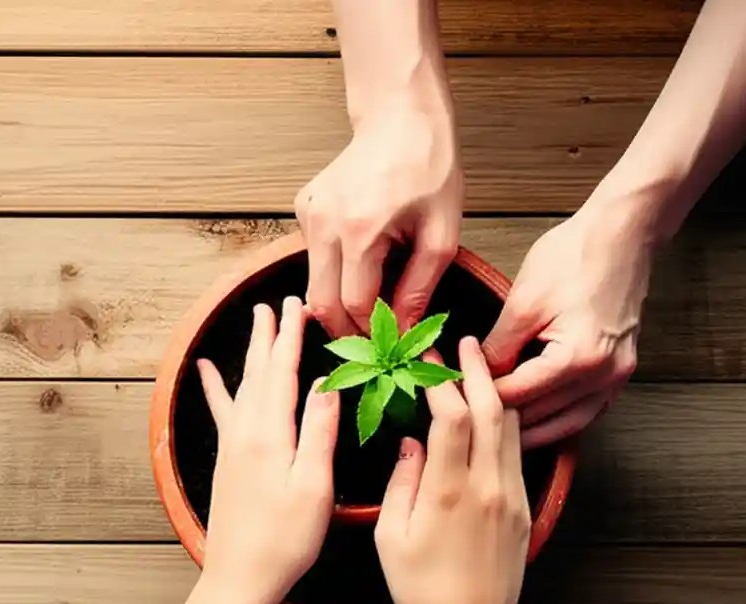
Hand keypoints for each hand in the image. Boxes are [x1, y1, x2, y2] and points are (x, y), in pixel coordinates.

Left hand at [195, 296, 340, 603]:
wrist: (238, 579)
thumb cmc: (284, 540)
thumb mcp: (314, 487)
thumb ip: (319, 432)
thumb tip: (326, 385)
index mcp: (269, 435)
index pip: (282, 372)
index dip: (291, 336)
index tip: (299, 305)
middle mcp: (244, 432)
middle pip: (258, 371)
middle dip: (270, 334)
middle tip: (279, 301)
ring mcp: (231, 445)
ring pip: (242, 384)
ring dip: (251, 352)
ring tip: (257, 322)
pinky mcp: (226, 460)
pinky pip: (221, 408)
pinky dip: (215, 385)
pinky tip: (204, 370)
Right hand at [295, 90, 463, 335]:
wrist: (401, 118)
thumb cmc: (429, 169)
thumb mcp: (441, 234)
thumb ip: (419, 288)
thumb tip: (404, 331)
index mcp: (361, 230)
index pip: (355, 305)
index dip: (374, 332)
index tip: (395, 344)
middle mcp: (324, 224)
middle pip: (322, 302)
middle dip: (347, 328)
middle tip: (375, 339)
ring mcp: (309, 214)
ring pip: (314, 282)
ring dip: (340, 299)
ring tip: (374, 298)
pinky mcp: (304, 207)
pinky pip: (314, 256)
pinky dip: (335, 268)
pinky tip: (362, 255)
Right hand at [375, 338, 528, 603]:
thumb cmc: (422, 590)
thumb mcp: (392, 537)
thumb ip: (402, 482)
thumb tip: (411, 442)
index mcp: (448, 490)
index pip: (451, 414)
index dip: (440, 380)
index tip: (426, 360)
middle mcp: (487, 486)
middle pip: (490, 409)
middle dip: (478, 370)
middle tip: (466, 343)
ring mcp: (511, 496)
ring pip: (511, 427)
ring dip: (496, 393)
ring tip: (480, 370)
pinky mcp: (523, 509)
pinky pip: (516, 453)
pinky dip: (505, 425)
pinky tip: (492, 417)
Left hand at [481, 198, 653, 447]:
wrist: (623, 233)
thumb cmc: (577, 255)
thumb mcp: (524, 300)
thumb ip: (500, 345)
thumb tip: (477, 373)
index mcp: (579, 358)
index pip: (519, 395)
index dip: (481, 397)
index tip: (455, 399)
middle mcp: (604, 375)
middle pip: (543, 416)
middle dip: (504, 419)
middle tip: (468, 420)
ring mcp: (618, 376)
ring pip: (569, 424)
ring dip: (534, 430)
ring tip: (497, 433)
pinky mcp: (621, 369)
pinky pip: (589, 410)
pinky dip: (562, 419)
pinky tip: (539, 420)